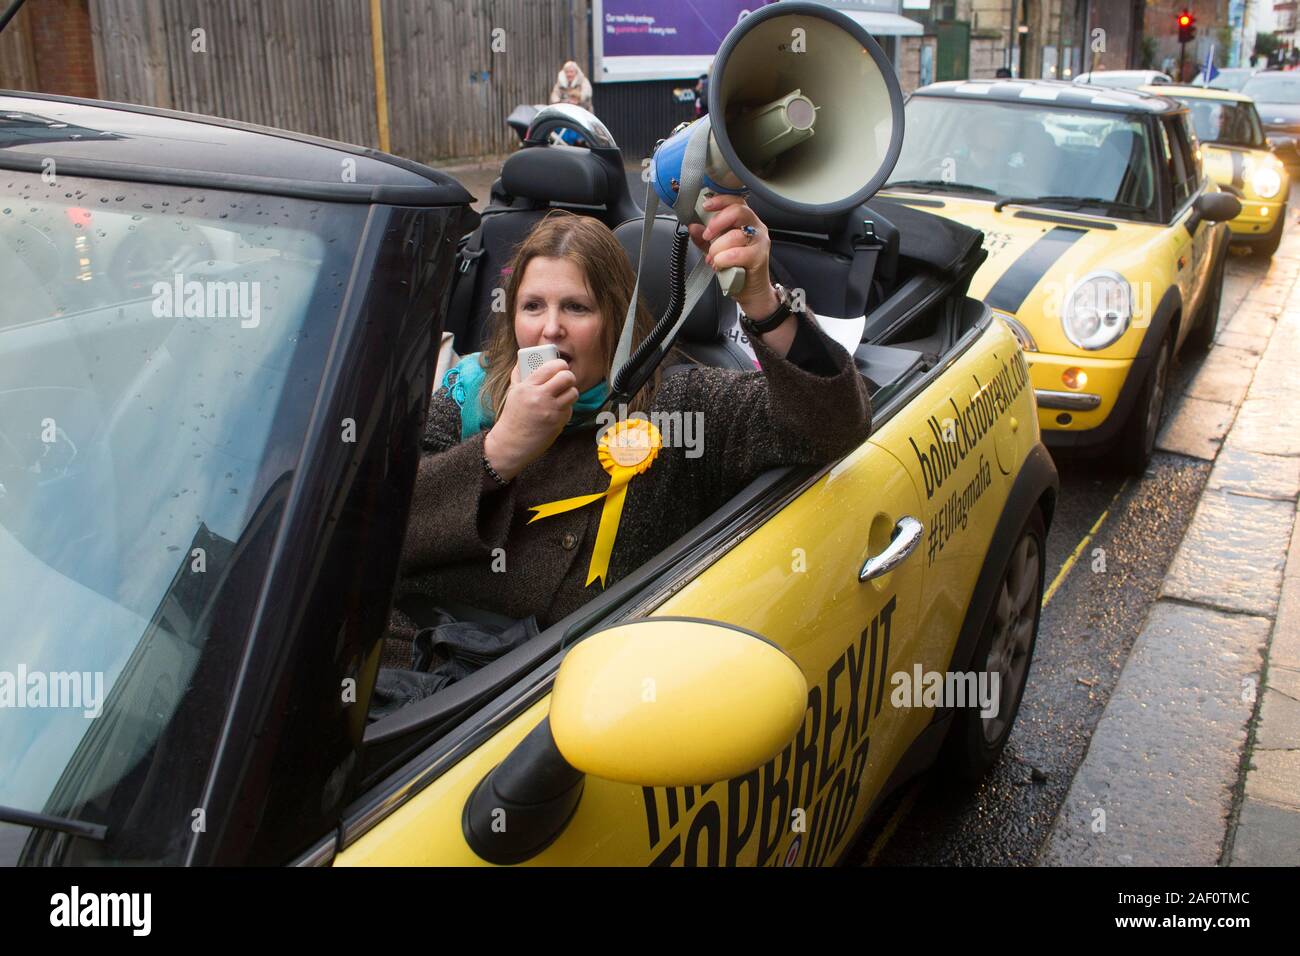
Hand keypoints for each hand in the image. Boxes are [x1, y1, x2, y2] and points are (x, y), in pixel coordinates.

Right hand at [483, 358, 577, 479]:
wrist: (512, 443)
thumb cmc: (513, 416)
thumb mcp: (514, 392)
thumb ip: (520, 375)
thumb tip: (524, 360)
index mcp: (528, 387)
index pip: (552, 367)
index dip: (560, 364)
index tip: (560, 367)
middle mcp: (540, 397)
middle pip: (567, 377)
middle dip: (569, 376)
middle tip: (565, 380)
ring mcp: (551, 410)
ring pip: (573, 392)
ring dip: (570, 392)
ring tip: (563, 394)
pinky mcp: (558, 422)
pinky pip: (570, 408)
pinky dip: (566, 407)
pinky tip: (557, 410)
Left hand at [688, 193, 779, 318]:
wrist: (751, 292)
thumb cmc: (736, 268)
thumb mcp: (716, 250)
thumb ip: (704, 238)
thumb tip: (692, 227)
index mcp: (746, 221)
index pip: (736, 201)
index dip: (721, 200)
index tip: (706, 206)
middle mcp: (756, 227)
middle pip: (738, 211)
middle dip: (717, 223)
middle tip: (707, 236)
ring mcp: (759, 241)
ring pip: (734, 236)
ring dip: (717, 249)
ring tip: (713, 259)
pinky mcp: (759, 257)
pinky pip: (737, 254)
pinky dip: (723, 260)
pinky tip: (720, 265)